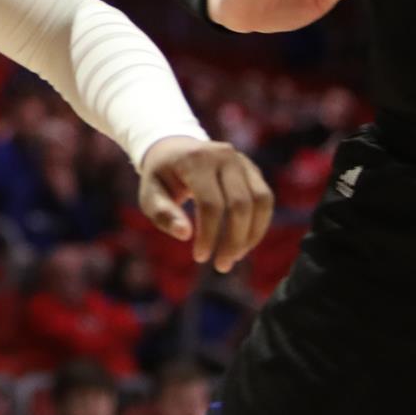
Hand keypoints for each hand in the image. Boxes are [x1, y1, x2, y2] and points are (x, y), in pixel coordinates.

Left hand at [137, 135, 273, 269]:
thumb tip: (185, 235)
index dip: (209, 235)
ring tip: (234, 257)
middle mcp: (224, 156)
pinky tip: (243, 243)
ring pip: (260, 201)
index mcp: (196, 160)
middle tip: (222, 266)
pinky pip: (265, 199)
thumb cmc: (161, 177)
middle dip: (233, 240)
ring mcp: (242, 161)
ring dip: (251, 235)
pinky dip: (258, 225)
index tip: (200, 257)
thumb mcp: (150, 194)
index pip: (211, 203)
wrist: (175, 148)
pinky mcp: (253, 169)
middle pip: (240, 204)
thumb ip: (163, 213)